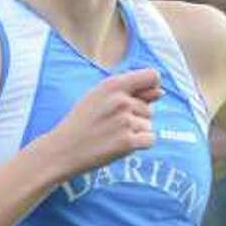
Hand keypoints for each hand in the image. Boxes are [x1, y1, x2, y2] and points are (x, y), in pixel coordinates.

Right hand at [46, 68, 162, 176]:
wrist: (63, 150)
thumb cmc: (82, 122)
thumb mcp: (99, 97)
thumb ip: (131, 92)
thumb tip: (161, 92)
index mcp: (113, 84)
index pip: (152, 76)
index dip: (153, 87)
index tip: (144, 98)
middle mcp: (121, 100)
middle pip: (150, 108)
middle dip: (136, 118)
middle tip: (110, 126)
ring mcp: (125, 121)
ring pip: (148, 125)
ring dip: (136, 133)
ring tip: (111, 136)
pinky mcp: (127, 142)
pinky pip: (150, 140)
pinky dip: (139, 145)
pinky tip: (120, 145)